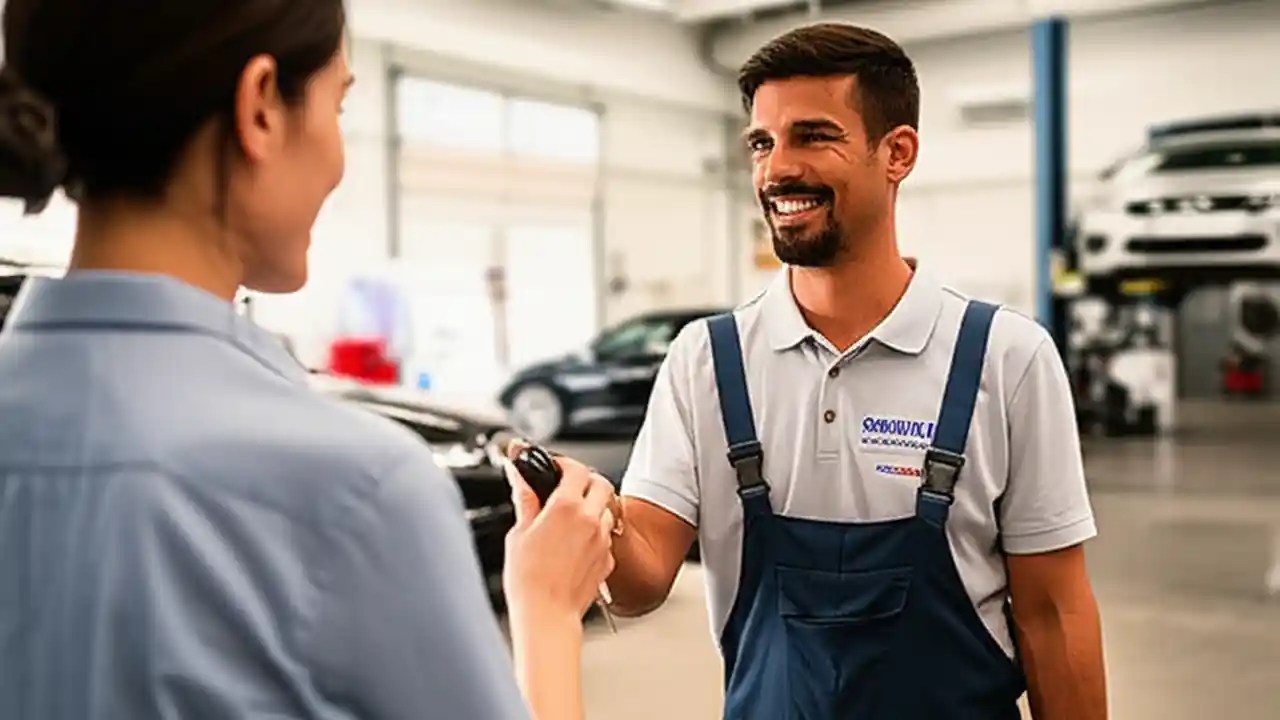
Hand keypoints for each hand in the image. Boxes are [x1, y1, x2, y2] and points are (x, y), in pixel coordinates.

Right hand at [501, 442, 616, 620]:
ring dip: (593, 507)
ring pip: (608, 509)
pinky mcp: (608, 560)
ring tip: (570, 518)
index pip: (577, 469)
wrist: (547, 616)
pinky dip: (596, 533)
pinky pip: (607, 536)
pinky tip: (576, 543)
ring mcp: (602, 540)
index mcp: (566, 507)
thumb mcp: (519, 532)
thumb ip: (525, 500)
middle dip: (586, 481)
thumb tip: (519, 476)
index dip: (565, 464)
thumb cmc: (529, 581)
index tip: (554, 468)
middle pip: (601, 483)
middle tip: (566, 488)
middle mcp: (590, 520)